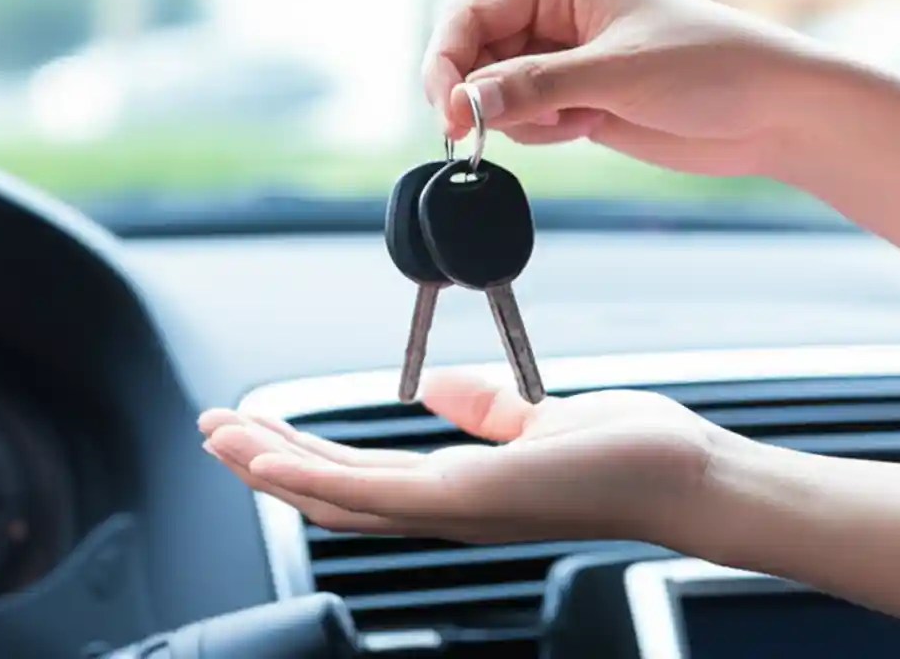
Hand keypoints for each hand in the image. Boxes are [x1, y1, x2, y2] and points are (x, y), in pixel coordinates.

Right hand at [198, 373, 720, 545]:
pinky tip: (268, 456)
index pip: (359, 477)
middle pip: (331, 494)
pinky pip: (368, 491)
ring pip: (334, 497)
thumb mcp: (536, 418)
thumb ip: (484, 409)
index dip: (301, 455)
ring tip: (220, 438)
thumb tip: (438, 390)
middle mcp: (442, 508)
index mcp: (456, 489)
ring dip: (270, 469)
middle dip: (268, 464)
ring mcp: (448, 509)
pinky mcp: (462, 498)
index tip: (260, 427)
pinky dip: (309, 476)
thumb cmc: (626, 453)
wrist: (684, 475)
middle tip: (215, 432)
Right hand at [424, 0, 831, 177]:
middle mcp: (553, 13)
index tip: (447, 110)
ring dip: (517, 118)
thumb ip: (532, 88)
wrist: (772, 113)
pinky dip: (538, 133)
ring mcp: (562, 57)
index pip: (468, 12)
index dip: (446, 60)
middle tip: (483, 132)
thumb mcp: (616, 74)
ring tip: (574, 120)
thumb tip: (462, 105)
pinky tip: (585, 129)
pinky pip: (522, 118)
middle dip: (478, 95)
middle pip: (472, 53)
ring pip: (492, 92)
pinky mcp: (574, 97)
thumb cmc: (713, 67)